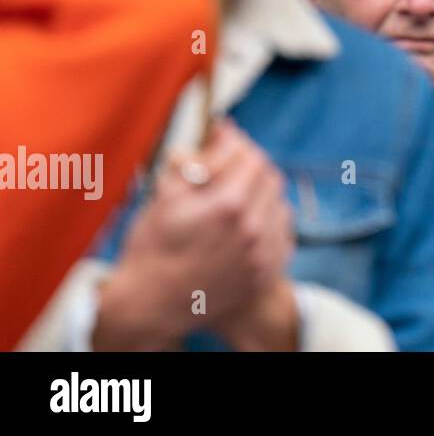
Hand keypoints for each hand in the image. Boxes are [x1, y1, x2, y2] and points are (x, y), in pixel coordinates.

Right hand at [93, 121, 294, 349]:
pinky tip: (243, 223)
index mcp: (229, 206)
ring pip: (278, 203)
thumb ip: (197, 160)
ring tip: (231, 196)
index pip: (250, 156)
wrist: (151, 305)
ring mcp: (264, 253)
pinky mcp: (267, 270)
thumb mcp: (166, 196)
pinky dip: (266, 221)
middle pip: (268, 176)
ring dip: (258, 193)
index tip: (220, 139)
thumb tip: (219, 130)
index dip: (233, 144)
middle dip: (246, 165)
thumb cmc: (152, 247)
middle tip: (226, 166)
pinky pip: (281, 232)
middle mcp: (254, 229)